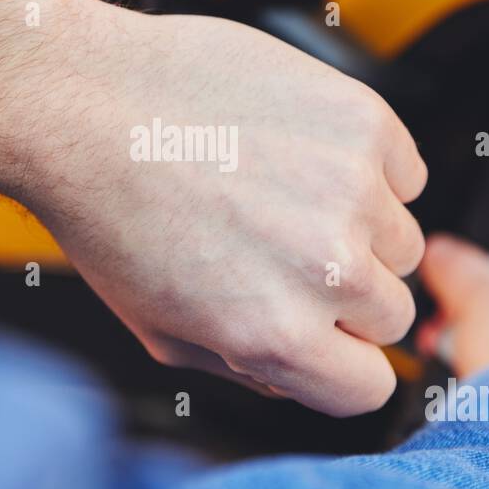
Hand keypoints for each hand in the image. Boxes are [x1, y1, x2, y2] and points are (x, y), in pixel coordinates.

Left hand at [0, 0, 426, 415]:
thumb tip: (306, 371)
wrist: (82, 102)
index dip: (341, 362)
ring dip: (357, 228)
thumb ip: (248, 367)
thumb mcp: (161, 331)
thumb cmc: (106, 210)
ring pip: (401, 240)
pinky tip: (300, 154)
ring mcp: (351, 188)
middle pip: (392, 312)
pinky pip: (405, 171)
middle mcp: (325, 267)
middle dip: (345, 294)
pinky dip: (367, 167)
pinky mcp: (361, 120)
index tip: (323, 336)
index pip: (369, 386)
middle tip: (284, 251)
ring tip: (282, 195)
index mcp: (277, 334)